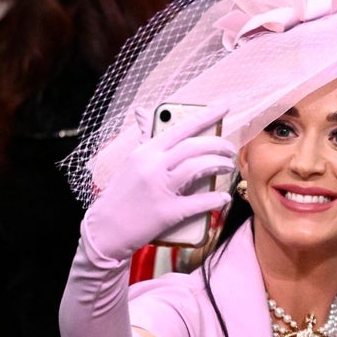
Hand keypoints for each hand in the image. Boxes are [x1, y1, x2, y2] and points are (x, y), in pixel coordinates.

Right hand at [81, 105, 235, 263]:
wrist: (105, 228)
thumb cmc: (121, 194)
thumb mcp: (131, 162)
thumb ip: (145, 138)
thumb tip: (143, 111)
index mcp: (145, 152)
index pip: (181, 127)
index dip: (206, 116)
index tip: (224, 107)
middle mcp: (152, 166)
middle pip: (193, 147)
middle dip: (217, 145)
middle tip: (230, 150)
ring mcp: (160, 189)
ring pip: (198, 168)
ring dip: (219, 165)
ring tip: (228, 167)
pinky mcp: (167, 212)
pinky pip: (198, 202)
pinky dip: (215, 199)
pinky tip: (224, 197)